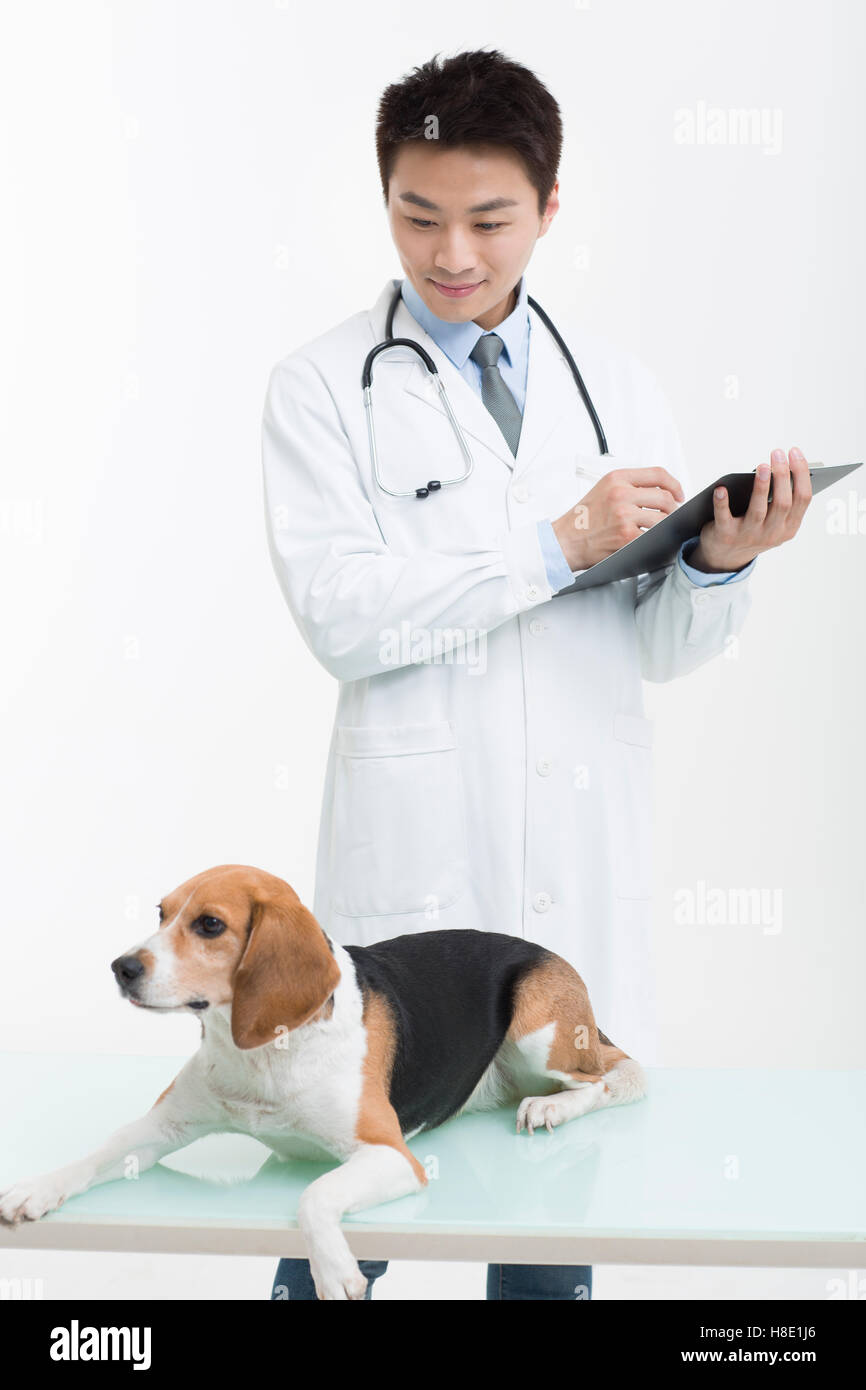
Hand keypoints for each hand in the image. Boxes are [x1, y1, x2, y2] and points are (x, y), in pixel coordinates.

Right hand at [552, 466, 684, 570]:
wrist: (564, 541)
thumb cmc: (581, 519)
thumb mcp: (602, 490)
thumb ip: (628, 486)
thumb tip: (659, 491)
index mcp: (616, 478)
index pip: (657, 474)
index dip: (674, 484)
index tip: (678, 493)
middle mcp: (620, 494)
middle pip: (664, 497)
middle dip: (673, 509)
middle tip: (672, 515)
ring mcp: (624, 515)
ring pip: (662, 518)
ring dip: (666, 526)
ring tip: (662, 529)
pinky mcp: (626, 535)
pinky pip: (653, 536)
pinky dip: (658, 539)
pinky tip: (654, 540)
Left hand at [687, 446, 812, 572]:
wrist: (726, 556)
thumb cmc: (752, 529)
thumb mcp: (774, 520)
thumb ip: (782, 500)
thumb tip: (781, 466)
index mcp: (789, 527)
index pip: (803, 498)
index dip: (801, 474)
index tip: (794, 452)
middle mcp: (772, 534)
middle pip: (782, 503)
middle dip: (782, 476)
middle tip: (777, 453)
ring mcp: (748, 536)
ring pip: (758, 511)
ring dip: (761, 487)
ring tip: (762, 466)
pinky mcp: (726, 536)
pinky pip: (724, 518)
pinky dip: (722, 503)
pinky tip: (721, 489)